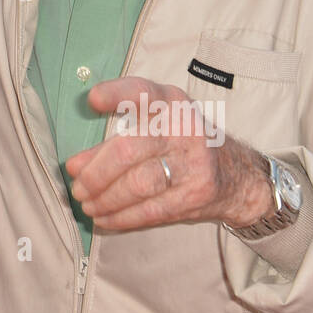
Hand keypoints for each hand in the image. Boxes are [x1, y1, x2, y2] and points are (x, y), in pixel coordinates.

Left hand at [66, 76, 272, 231]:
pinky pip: (152, 209)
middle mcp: (184, 128)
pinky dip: (122, 217)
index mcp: (171, 103)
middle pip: (129, 149)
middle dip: (96, 173)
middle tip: (77, 186)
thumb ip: (111, 143)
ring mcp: (194, 162)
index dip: (117, 95)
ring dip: (105, 198)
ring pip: (138, 183)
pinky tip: (105, 218)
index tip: (93, 100)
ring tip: (86, 204)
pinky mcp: (197, 193)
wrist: (237, 175)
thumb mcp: (154, 129)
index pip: (142, 93)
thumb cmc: (182, 144)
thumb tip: (75, 166)